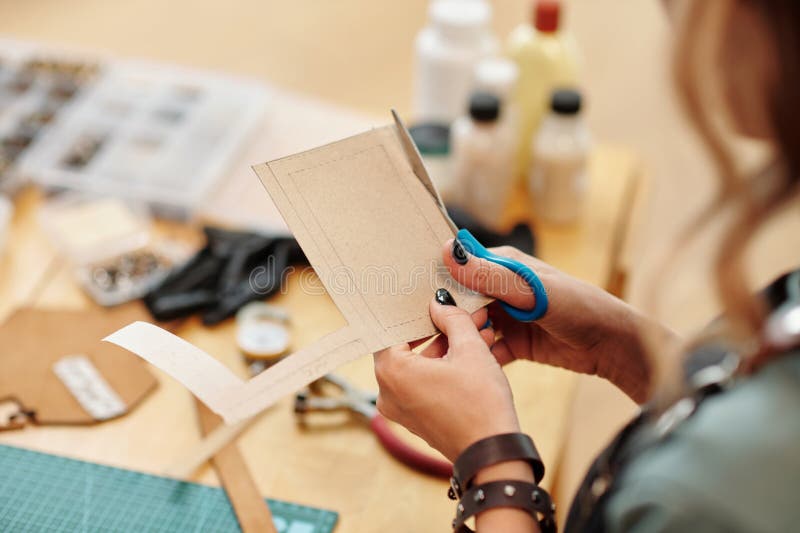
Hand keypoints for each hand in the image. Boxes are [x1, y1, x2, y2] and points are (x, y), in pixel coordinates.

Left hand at [373, 290, 519, 461]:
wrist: (493, 453)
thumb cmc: (479, 401)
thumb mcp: (470, 349)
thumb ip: (452, 319)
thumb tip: (440, 303)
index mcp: (391, 371)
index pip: (394, 329)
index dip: (417, 313)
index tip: (434, 301)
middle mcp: (387, 392)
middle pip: (408, 347)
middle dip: (438, 329)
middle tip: (463, 314)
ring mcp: (401, 409)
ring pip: (420, 365)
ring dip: (446, 347)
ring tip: (477, 331)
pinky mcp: (417, 419)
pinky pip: (424, 384)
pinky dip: (444, 368)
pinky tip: (473, 353)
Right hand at [446, 239, 678, 402]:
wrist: (611, 344)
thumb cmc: (577, 305)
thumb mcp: (531, 289)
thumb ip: (489, 275)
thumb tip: (448, 252)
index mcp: (502, 265)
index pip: (460, 269)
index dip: (439, 285)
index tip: (418, 302)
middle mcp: (500, 289)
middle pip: (460, 302)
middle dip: (444, 319)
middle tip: (427, 338)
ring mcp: (507, 317)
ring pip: (470, 329)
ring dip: (458, 342)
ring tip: (443, 357)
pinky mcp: (513, 343)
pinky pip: (485, 351)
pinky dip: (477, 359)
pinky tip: (467, 370)